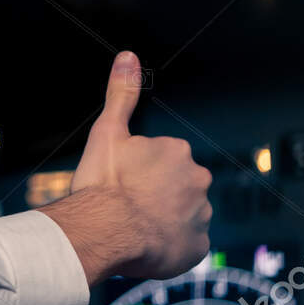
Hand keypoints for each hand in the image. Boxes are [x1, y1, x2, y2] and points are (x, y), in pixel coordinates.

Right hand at [41, 51, 212, 284]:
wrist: (105, 232)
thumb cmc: (103, 184)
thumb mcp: (107, 132)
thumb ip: (121, 94)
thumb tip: (129, 56)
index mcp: (177, 151)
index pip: (161, 161)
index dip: (138, 173)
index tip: (120, 184)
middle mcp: (197, 180)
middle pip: (176, 187)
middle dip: (156, 196)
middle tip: (126, 207)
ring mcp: (200, 216)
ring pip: (182, 216)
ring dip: (164, 221)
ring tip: (134, 229)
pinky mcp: (197, 248)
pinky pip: (186, 246)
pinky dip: (170, 247)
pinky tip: (147, 248)